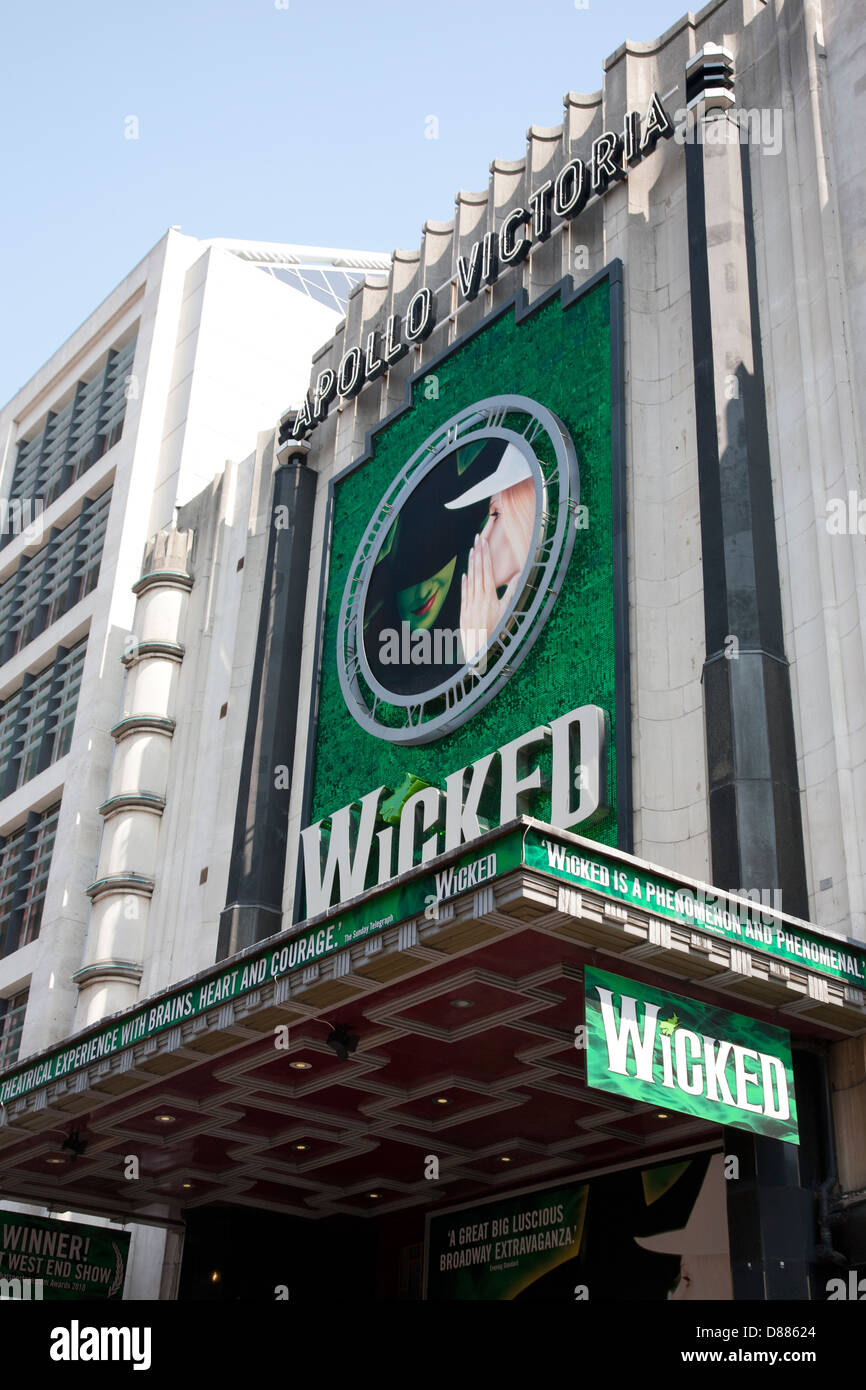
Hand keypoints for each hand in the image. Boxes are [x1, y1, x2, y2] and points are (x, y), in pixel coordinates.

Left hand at [460, 535, 503, 663]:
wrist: (481, 652)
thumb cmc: (498, 633)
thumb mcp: (508, 612)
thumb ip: (512, 593)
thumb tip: (520, 576)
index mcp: (489, 597)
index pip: (486, 571)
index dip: (485, 555)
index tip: (483, 543)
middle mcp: (478, 599)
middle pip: (477, 572)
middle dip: (477, 554)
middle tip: (476, 539)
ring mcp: (469, 605)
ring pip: (470, 581)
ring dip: (471, 565)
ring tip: (471, 550)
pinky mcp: (464, 614)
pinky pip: (464, 595)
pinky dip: (464, 584)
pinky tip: (465, 575)